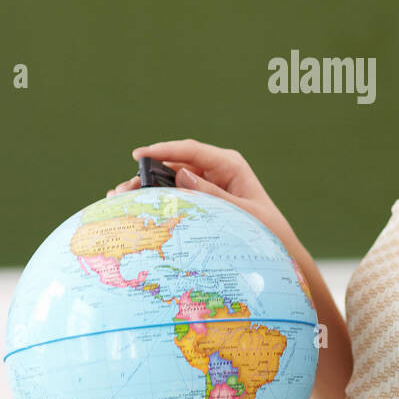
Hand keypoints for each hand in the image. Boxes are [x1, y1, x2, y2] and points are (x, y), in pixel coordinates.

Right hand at [105, 140, 299, 253]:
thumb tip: (181, 174)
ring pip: (170, 179)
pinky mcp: (201, 198)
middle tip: (123, 189)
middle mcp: (215, 169)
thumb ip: (212, 194)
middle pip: (175, 164)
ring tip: (120, 198)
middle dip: (147, 174)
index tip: (139, 155)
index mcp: (229, 164)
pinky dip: (156, 198)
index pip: (191, 151)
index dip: (164, 150)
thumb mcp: (241, 213)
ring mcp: (207, 182)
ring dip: (147, 188)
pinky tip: (135, 205)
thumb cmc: (266, 229)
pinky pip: (175, 193)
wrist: (277, 248)